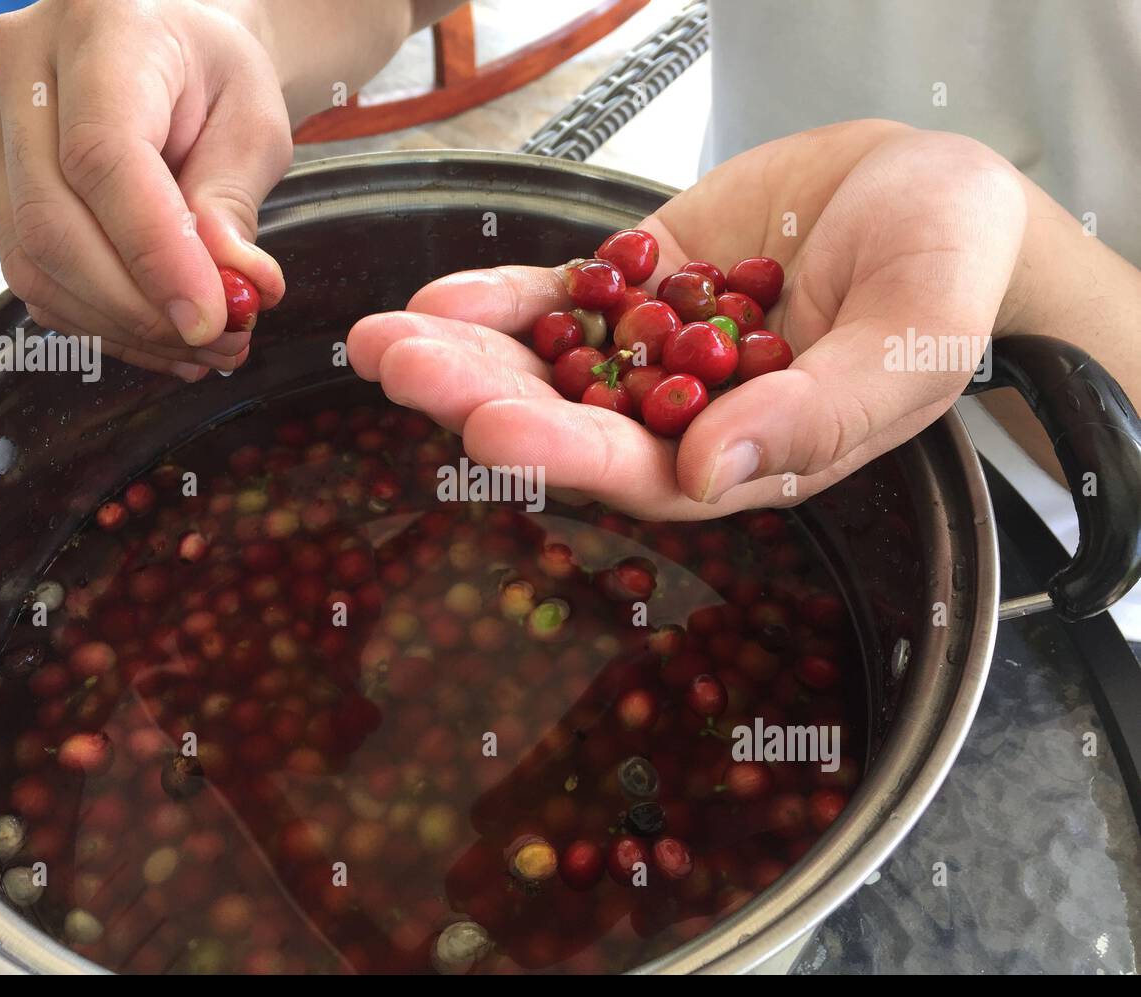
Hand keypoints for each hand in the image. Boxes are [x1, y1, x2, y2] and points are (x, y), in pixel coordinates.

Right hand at [0, 0, 288, 380]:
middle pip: (50, 222)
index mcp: (101, 28)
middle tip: (215, 340)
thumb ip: (235, 202)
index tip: (208, 317)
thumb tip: (228, 287)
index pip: (102, 156)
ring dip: (122, 327)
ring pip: (32, 262)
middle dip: (138, 308)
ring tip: (203, 345)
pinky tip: (162, 338)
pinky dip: (102, 325)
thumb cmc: (217, 76)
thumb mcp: (254, 124)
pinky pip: (34, 280)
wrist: (174, 51)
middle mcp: (24, 67)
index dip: (154, 253)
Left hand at [347, 121, 1028, 517]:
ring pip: (549, 364)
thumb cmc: (950, 270)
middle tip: (400, 368)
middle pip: (571, 420)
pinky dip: (503, 298)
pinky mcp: (642, 288)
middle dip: (481, 396)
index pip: (645, 472)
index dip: (566, 454)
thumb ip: (821, 412)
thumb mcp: (914, 341)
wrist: (937, 188)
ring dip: (466, 353)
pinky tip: (439, 296)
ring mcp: (658, 350)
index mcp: (750, 455)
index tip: (488, 430)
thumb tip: (708, 468)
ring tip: (382, 338)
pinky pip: (564, 299)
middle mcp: (689, 415)